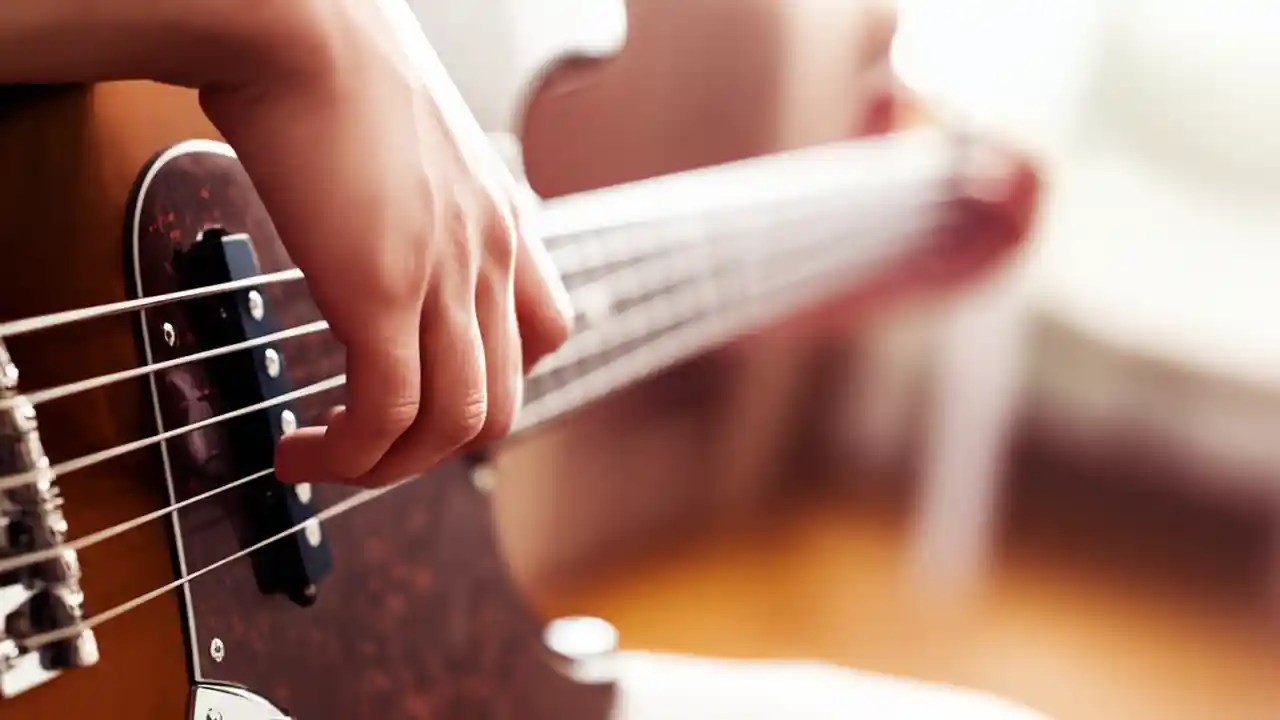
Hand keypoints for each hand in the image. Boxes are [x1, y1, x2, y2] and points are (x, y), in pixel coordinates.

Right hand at [199, 0, 573, 485]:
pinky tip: (305, 448)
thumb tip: (369, 212)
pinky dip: (351, 454)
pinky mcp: (383, 290)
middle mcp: (490, 253)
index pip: (548, 330)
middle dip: (435, 446)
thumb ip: (415, 190)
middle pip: (502, 401)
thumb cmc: (334, 61)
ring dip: (389, 467)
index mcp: (500, 216)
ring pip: (454, 425)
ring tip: (323, 461)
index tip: (433, 393)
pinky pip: (388, 413)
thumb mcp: (408, 134)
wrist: (298, 23)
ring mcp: (445, 275)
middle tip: (367, 448)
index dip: (497, 380)